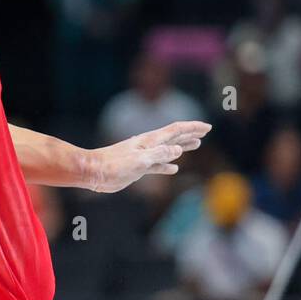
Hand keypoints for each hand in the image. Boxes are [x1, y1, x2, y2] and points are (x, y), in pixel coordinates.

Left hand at [84, 121, 211, 192]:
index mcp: (150, 141)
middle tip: (205, 133)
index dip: (192, 128)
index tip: (207, 127)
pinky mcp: (137, 168)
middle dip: (190, 134)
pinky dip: (167, 165)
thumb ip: (158, 155)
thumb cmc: (113, 165)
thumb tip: (178, 151)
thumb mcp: (139, 161)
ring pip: (168, 150)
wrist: (94, 172)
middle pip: (174, 137)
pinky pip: (157, 165)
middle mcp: (148, 146)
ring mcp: (143, 156)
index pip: (175, 130)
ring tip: (195, 145)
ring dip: (182, 147)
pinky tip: (174, 168)